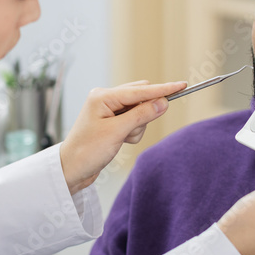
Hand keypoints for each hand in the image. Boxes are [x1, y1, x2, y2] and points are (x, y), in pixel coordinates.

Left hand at [59, 79, 186, 194]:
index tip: (182, 85)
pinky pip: (134, 121)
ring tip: (123, 139)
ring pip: (139, 110)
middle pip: (141, 97)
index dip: (162, 89)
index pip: (140, 90)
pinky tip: (121, 141)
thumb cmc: (87, 151)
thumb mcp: (117, 133)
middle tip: (134, 130)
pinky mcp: (112, 121)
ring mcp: (109, 110)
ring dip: (138, 126)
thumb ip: (141, 116)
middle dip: (145, 114)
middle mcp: (105, 99)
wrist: (71, 170)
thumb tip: (162, 103)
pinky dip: (133, 132)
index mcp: (103, 96)